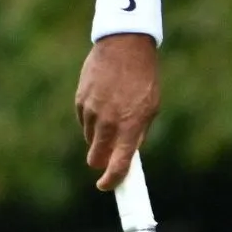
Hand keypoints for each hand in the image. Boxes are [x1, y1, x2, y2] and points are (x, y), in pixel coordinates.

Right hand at [75, 33, 159, 192]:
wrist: (124, 45)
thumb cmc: (143, 77)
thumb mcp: (151, 107)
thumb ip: (138, 133)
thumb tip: (128, 154)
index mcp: (129, 126)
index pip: (117, 165)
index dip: (111, 181)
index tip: (107, 186)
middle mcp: (108, 122)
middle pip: (95, 158)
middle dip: (101, 161)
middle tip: (110, 154)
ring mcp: (91, 111)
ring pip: (89, 139)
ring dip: (98, 137)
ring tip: (112, 115)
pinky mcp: (79, 101)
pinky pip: (83, 121)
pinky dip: (91, 120)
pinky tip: (103, 103)